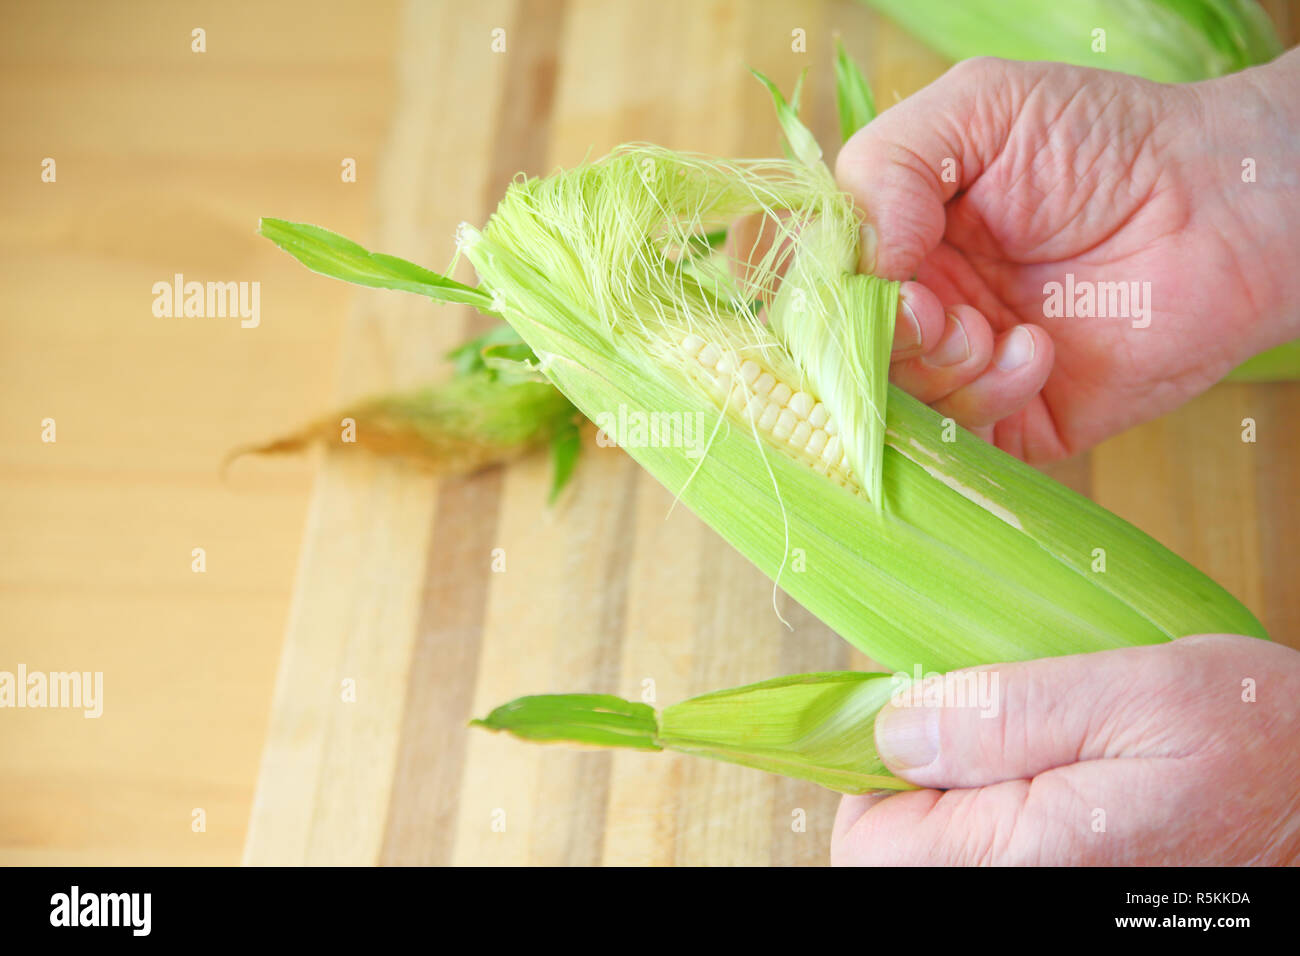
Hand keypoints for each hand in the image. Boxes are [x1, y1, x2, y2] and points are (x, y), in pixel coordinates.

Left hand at [831, 634, 1299, 864]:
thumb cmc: (1265, 744)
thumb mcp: (1136, 696)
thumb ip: (1004, 715)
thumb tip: (893, 729)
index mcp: (1025, 861)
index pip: (868, 839)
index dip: (879, 764)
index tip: (932, 704)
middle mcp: (1027, 897)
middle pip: (901, 851)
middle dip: (927, 774)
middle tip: (1004, 715)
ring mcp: (1053, 897)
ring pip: (952, 850)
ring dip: (972, 787)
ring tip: (1051, 740)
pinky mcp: (1077, 886)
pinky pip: (1004, 850)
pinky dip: (1012, 805)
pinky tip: (1070, 772)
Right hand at [834, 52, 1299, 460]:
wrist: (1220, 204)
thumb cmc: (1104, 140)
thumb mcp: (980, 105)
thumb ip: (890, 165)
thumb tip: (859, 261)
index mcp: (894, 238)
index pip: (810, 282)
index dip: (815, 290)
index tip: (860, 275)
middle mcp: (918, 305)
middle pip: (840, 353)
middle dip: (878, 336)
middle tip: (934, 305)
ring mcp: (961, 365)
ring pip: (892, 403)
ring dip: (934, 367)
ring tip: (993, 328)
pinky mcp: (1013, 419)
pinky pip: (961, 443)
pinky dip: (986, 399)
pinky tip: (1037, 350)